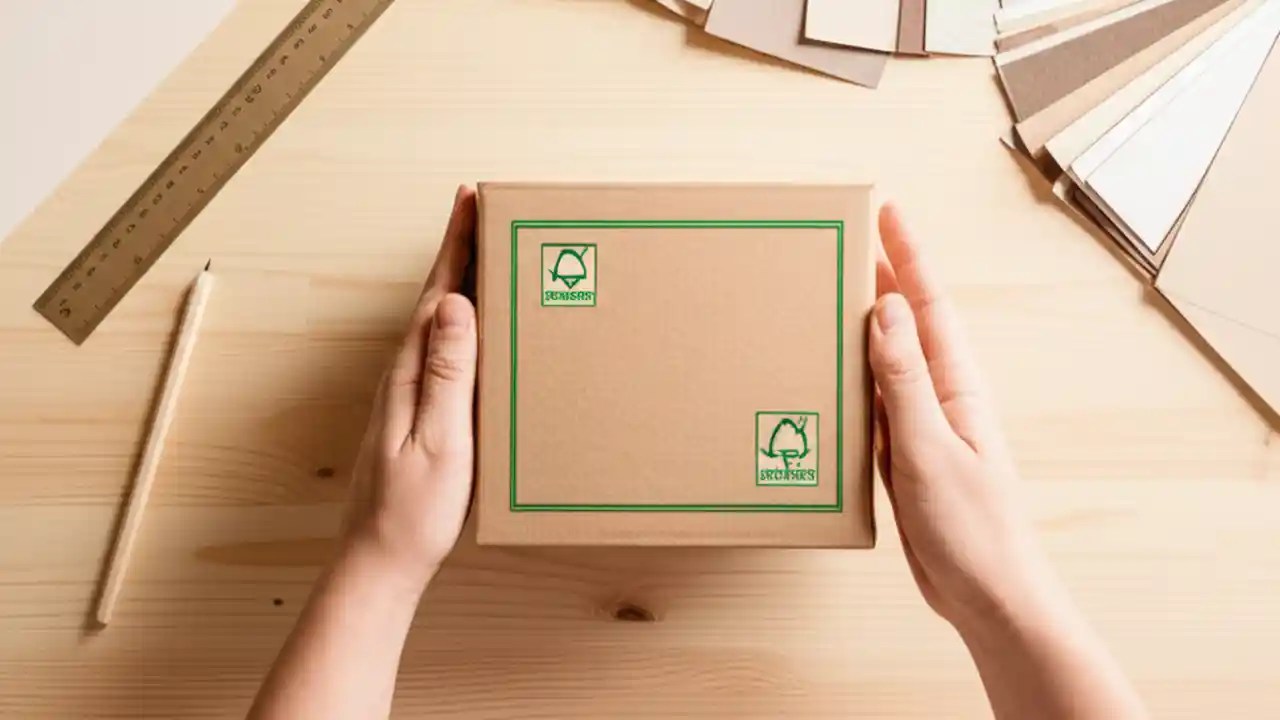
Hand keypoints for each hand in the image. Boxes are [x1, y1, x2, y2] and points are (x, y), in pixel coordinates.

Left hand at [343, 185, 478, 587]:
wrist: (380, 562)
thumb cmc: (413, 513)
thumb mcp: (440, 442)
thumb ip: (447, 373)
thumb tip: (454, 304)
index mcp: (410, 374)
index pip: (436, 293)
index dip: (456, 245)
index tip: (472, 200)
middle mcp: (403, 375)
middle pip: (435, 297)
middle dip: (461, 250)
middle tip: (487, 210)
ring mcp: (407, 394)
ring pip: (438, 323)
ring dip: (461, 282)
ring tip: (488, 253)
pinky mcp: (418, 413)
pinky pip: (443, 352)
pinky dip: (464, 324)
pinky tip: (478, 328)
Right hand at [870, 204, 1060, 633]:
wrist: (986, 596)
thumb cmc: (972, 529)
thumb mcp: (931, 448)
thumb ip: (906, 379)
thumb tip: (890, 309)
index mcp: (955, 387)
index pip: (929, 305)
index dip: (908, 256)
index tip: (885, 212)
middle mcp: (940, 398)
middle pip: (907, 323)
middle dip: (883, 276)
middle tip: (847, 239)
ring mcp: (922, 427)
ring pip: (886, 361)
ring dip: (863, 325)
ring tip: (831, 292)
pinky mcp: (904, 458)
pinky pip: (873, 403)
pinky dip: (851, 378)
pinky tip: (830, 374)